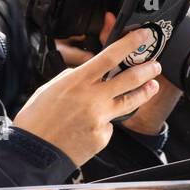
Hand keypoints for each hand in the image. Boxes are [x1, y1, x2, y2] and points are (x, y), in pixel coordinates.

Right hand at [14, 28, 164, 166]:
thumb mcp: (51, 89)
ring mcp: (100, 118)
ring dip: (144, 92)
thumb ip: (74, 78)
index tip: (143, 36)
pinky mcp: (103, 136)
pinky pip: (109, 125)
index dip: (130, 43)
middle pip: (129, 78)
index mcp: (77, 82)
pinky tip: (91, 126)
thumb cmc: (37, 120)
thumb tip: (91, 73)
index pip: (110, 56)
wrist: (33, 153)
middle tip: (155, 64)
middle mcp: (93, 98)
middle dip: (147, 69)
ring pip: (130, 101)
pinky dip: (103, 123)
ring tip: (153, 85)